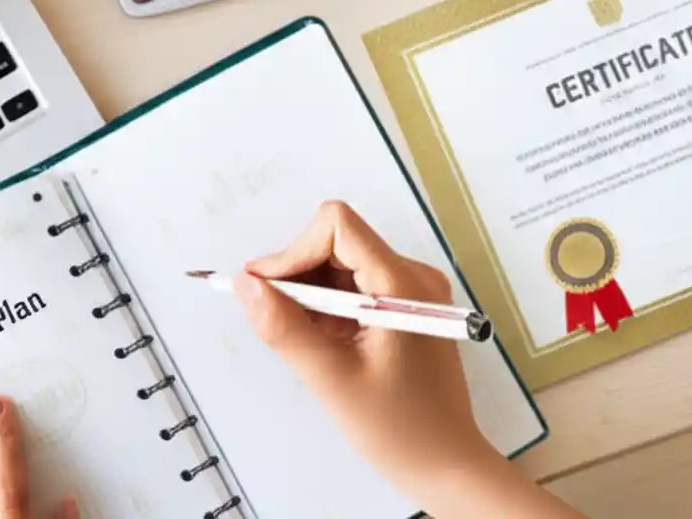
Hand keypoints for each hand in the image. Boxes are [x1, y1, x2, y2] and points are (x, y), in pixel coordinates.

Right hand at [235, 201, 581, 517]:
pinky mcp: (407, 307)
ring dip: (312, 294)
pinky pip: (355, 286)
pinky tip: (327, 344)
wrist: (446, 464)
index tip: (265, 289)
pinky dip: (329, 308)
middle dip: (298, 275)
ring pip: (342, 264)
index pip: (337, 227)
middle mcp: (413, 275)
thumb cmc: (398, 429)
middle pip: (337, 243)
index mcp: (403, 284)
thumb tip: (245, 284)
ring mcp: (413, 290)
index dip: (293, 251)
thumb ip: (284, 327)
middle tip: (276, 320)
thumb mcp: (331, 378)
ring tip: (308, 342)